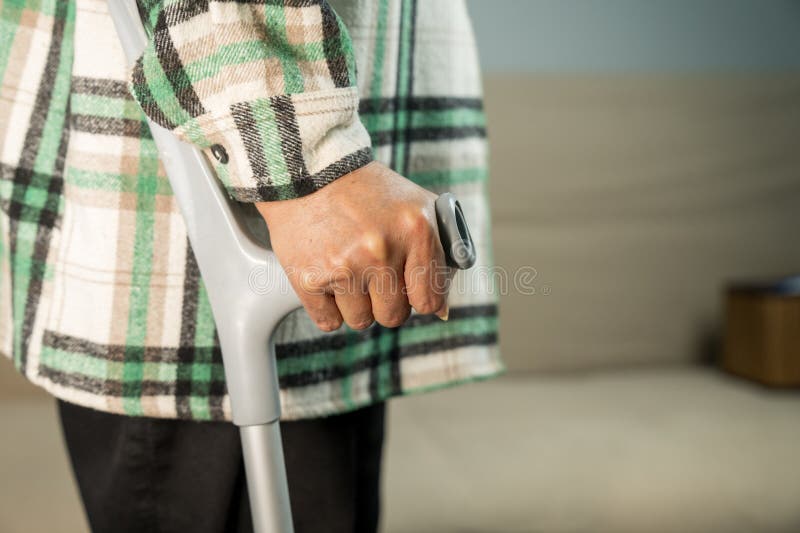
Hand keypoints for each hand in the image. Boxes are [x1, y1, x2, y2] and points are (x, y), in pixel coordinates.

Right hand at [256, 162, 450, 330]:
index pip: (429, 301)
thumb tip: (442, 311)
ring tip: (347, 269)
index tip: (407, 286)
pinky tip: (327, 278)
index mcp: (415, 232)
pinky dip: (328, 308)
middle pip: (393, 316)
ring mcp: (343, 267)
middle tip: (372, 273)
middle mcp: (381, 252)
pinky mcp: (308, 279)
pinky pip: (329, 322)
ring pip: (360, 321)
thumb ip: (440, 254)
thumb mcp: (416, 207)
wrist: (310, 172)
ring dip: (355, 304)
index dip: (418, 297)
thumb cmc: (369, 193)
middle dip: (385, 301)